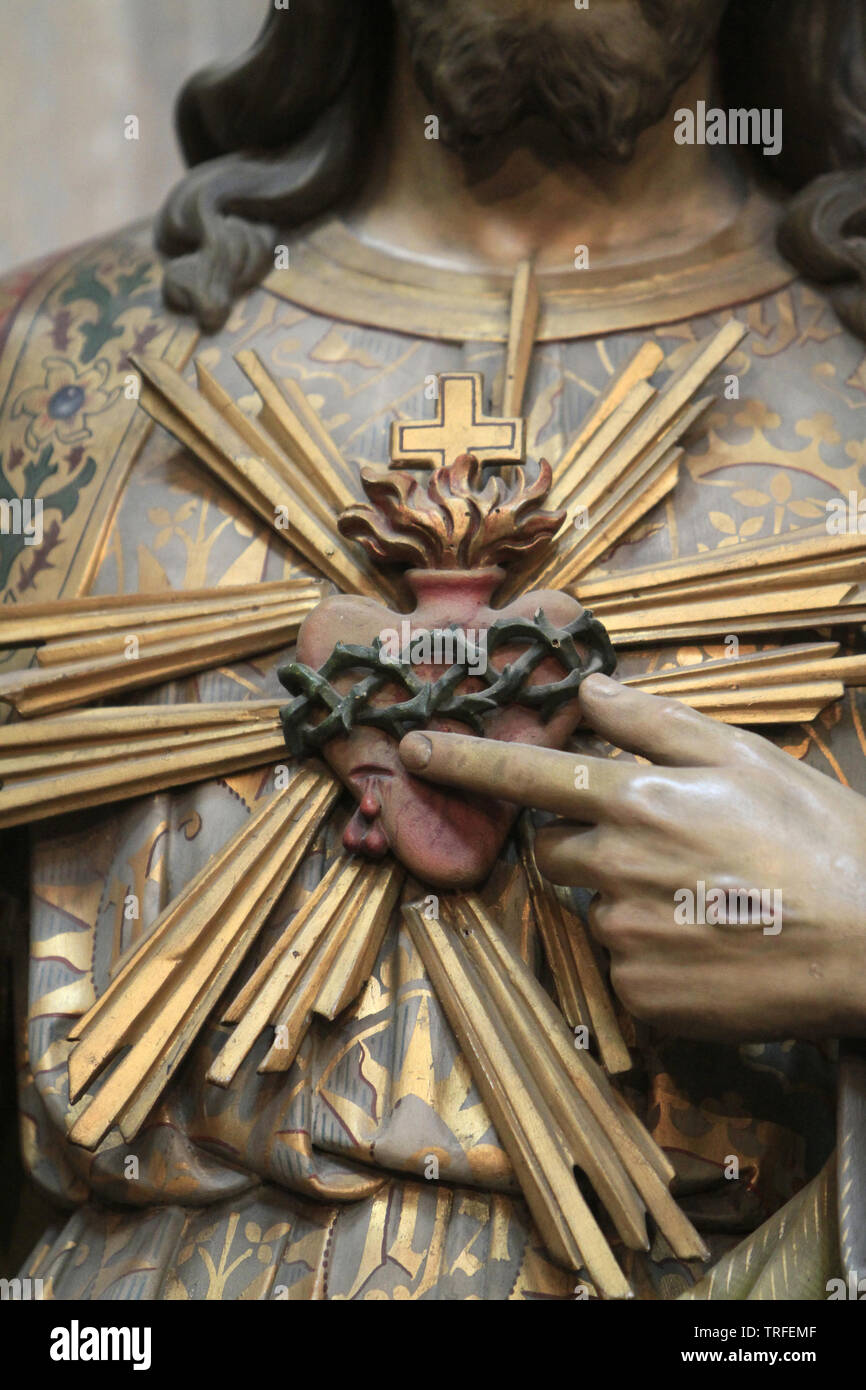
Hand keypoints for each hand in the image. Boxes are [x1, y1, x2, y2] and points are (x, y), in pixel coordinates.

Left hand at [399, 673, 865, 1040]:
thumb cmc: (817, 837)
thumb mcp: (745, 758)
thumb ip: (655, 722)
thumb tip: (589, 689)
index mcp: (636, 799)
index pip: (525, 772)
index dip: (463, 758)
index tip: (412, 747)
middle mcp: (615, 866)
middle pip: (557, 847)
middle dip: (590, 841)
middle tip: (668, 848)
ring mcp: (624, 937)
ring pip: (595, 907)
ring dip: (629, 898)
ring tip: (709, 900)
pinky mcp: (641, 996)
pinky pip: (622, 966)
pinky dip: (651, 954)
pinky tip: (710, 945)